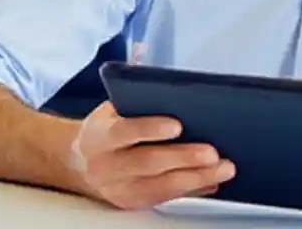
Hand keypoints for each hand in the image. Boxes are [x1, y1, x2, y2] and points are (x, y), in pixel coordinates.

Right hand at [71, 101, 235, 209]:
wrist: (78, 162)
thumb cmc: (107, 129)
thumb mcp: (114, 109)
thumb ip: (140, 101)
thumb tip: (179, 97)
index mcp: (100, 135)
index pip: (124, 131)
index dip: (150, 128)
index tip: (177, 125)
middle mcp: (105, 165)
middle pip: (147, 163)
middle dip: (184, 158)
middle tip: (212, 153)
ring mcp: (117, 188)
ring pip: (160, 186)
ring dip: (195, 178)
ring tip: (223, 169)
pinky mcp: (130, 203)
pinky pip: (164, 199)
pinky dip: (190, 189)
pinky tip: (211, 181)